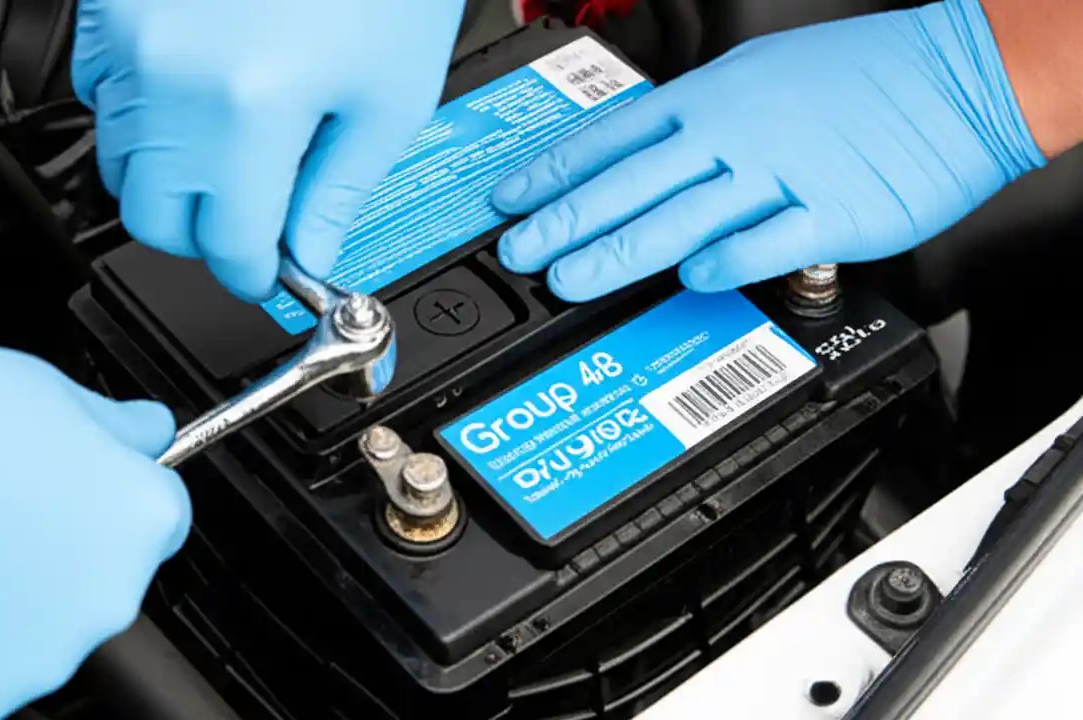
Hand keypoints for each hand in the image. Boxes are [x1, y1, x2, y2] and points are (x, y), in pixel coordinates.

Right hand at [0, 283, 189, 719]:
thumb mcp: (53, 391)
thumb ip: (119, 430)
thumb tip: (148, 432)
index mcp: (141, 518)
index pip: (154, 520)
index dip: (103, 503)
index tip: (66, 496)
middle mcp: (109, 595)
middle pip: (98, 584)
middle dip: (55, 558)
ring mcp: (41, 656)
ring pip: (37, 638)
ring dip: (4, 610)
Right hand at [72, 0, 464, 300]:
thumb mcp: (391, 98)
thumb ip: (340, 193)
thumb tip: (308, 255)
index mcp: (251, 112)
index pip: (227, 245)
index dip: (255, 274)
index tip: (271, 272)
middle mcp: (172, 78)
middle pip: (154, 217)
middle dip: (206, 234)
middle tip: (254, 216)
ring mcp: (131, 36)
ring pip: (120, 161)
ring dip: (173, 178)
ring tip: (235, 144)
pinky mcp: (111, 6)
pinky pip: (102, 91)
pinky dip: (144, 112)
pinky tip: (200, 88)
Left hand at [493, 0, 1045, 299]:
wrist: (960, 79)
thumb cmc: (861, 78)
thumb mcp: (759, 77)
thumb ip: (699, 126)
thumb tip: (641, 164)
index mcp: (712, 97)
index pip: (612, 137)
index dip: (554, 172)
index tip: (511, 201)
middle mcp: (735, 131)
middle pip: (630, 182)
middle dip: (564, 221)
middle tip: (519, 253)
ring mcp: (780, 172)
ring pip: (679, 217)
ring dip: (615, 252)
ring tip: (567, 280)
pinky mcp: (830, 213)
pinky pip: (763, 244)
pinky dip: (721, 265)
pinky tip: (685, 284)